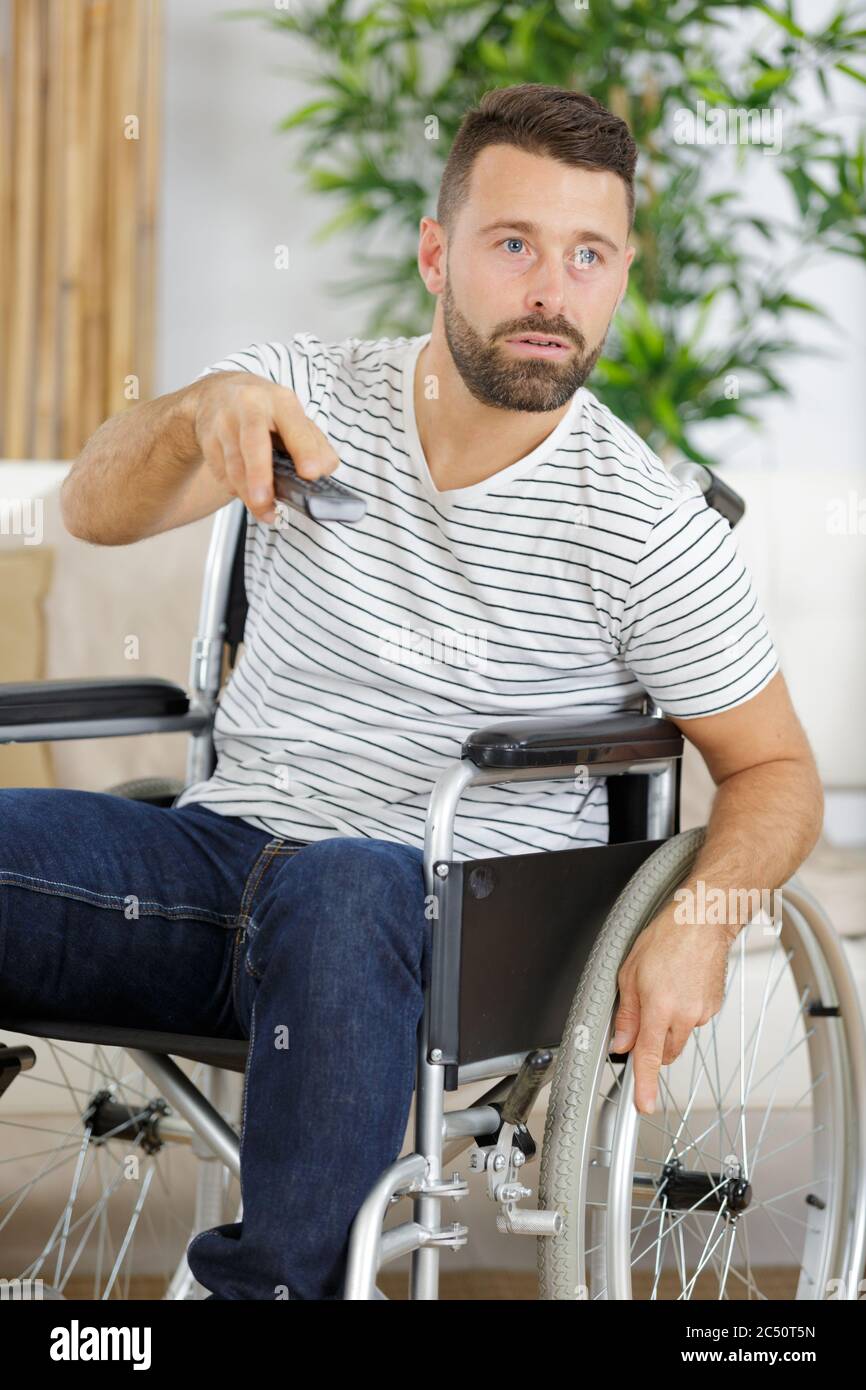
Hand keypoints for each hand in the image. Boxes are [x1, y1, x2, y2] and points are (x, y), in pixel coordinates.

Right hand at [189, 372, 339, 524]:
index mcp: (280, 401)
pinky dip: (235, 488)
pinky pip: (221, 472)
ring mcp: (224, 422)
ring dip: (248, 494)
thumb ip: (314, 444)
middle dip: (259, 474)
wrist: (217, 394)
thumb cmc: (264, 411)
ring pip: (234, 465)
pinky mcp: (207, 438)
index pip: (294, 425)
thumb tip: (325, 470)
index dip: (304, 450)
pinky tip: (247, 493)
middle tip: (266, 501)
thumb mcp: (293, 418)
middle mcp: (249, 406)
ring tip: (266, 512)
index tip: (311, 473)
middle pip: (253, 442)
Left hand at [610, 903, 734, 1115]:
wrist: (703, 921)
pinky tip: (680, 986)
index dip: (644, 1084)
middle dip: (652, 1044)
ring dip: (668, 1026)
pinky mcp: (714, 1007)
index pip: (649, 1057)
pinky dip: (684, 1012)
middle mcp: (684, 1015)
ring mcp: (702, 1012)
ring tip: (664, 989)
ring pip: (679, 1036)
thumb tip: (620, 1043)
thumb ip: (625, 1015)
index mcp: (659, 1007)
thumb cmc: (666, 938)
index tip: (644, 1105)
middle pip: (665, 1051)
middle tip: (645, 1014)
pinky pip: (693, 1021)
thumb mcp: (629, 973)